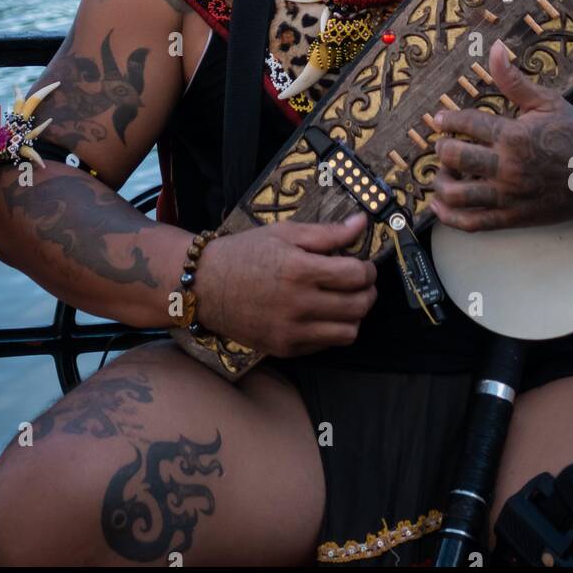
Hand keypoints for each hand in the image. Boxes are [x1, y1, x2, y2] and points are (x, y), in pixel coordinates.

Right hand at [194, 211, 377, 356]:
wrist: (205, 285)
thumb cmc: (245, 253)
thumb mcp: (285, 233)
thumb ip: (327, 232)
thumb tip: (362, 223)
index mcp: (300, 270)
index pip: (356, 276)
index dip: (368, 269)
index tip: (364, 264)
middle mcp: (298, 304)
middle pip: (358, 306)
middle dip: (368, 292)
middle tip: (360, 282)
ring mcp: (291, 331)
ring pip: (348, 332)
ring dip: (354, 315)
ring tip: (344, 300)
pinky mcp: (285, 348)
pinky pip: (325, 345)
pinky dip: (332, 330)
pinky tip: (323, 313)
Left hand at [430, 40, 572, 231]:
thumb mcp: (548, 102)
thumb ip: (514, 80)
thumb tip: (495, 49)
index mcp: (514, 136)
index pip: (465, 124)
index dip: (447, 120)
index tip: (440, 119)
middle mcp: (507, 167)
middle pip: (453, 158)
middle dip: (442, 148)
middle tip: (444, 144)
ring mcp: (509, 196)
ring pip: (455, 193)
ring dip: (440, 181)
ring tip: (443, 173)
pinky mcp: (512, 218)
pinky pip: (471, 223)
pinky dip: (448, 216)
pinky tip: (439, 205)